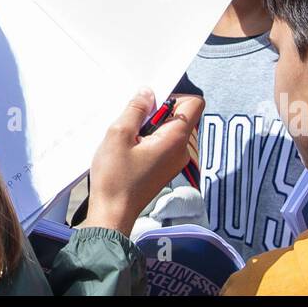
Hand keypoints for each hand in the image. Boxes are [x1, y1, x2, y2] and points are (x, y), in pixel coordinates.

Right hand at [80, 90, 203, 235]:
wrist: (112, 213)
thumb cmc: (115, 179)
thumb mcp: (118, 134)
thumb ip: (135, 109)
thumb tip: (147, 93)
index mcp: (175, 139)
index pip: (194, 103)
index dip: (172, 96)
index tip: (149, 104)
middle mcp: (181, 150)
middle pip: (179, 115)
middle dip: (156, 112)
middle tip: (132, 125)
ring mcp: (174, 161)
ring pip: (168, 129)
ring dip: (149, 127)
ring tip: (128, 141)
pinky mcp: (164, 168)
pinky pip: (162, 143)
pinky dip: (147, 140)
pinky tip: (129, 151)